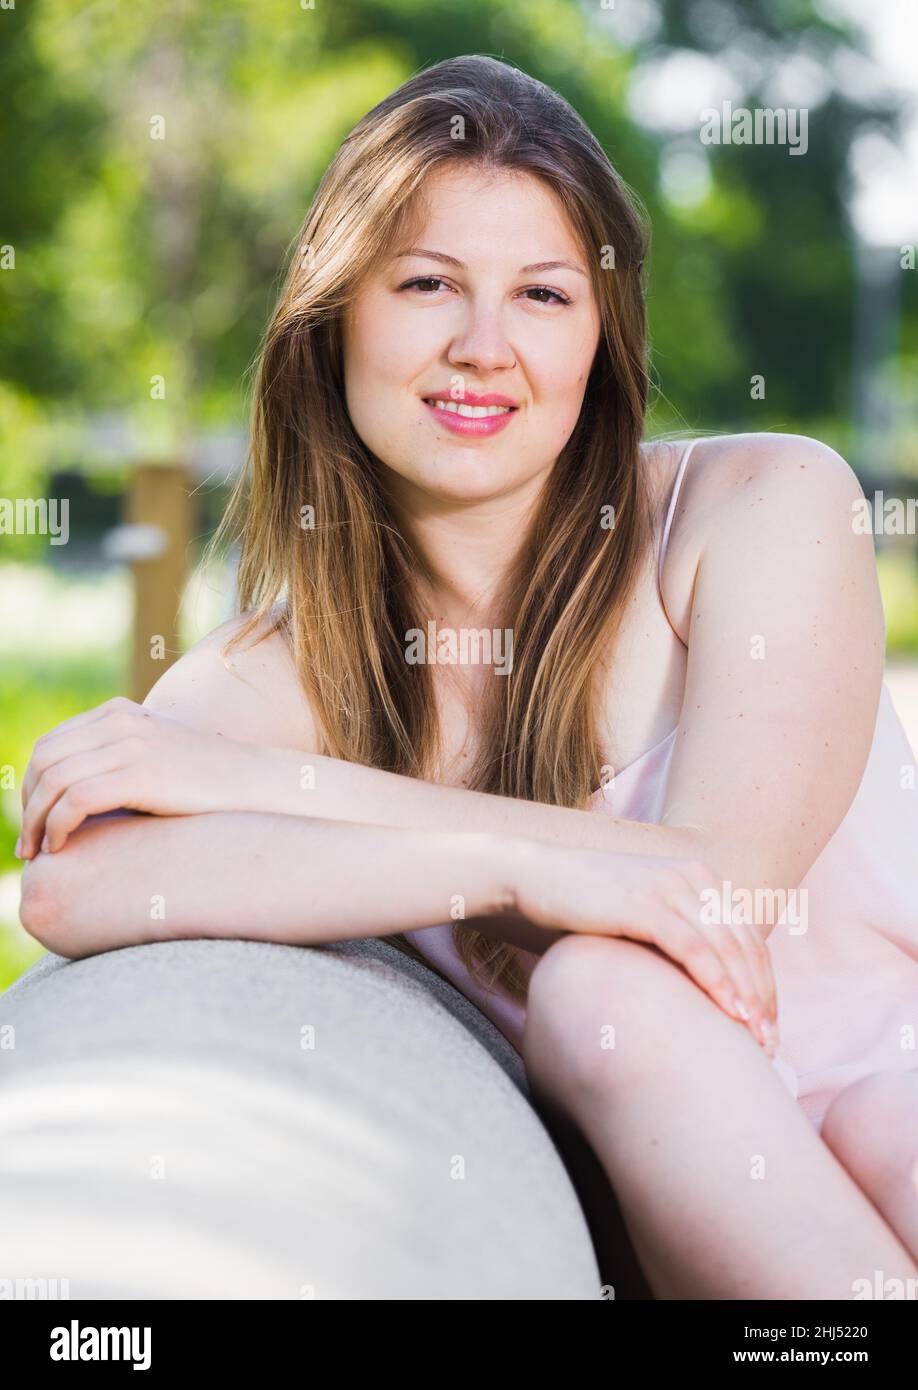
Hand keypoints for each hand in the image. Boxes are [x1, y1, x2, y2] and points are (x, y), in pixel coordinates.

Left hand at [18, 696, 258, 856]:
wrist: (256, 785)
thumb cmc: (211, 784)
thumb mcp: (159, 757)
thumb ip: (123, 759)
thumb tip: (86, 794)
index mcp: (120, 713)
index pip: (51, 744)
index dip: (32, 784)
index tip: (34, 819)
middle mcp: (119, 722)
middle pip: (45, 761)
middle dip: (28, 804)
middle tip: (29, 843)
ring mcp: (129, 746)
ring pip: (53, 782)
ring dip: (36, 822)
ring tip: (39, 853)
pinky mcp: (138, 775)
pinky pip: (75, 800)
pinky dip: (57, 827)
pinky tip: (61, 847)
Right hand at [512, 842, 778, 1053]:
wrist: (535, 878)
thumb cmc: (585, 906)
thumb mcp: (643, 914)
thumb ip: (677, 936)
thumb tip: (704, 988)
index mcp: (699, 879)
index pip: (748, 938)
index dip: (765, 986)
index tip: (769, 1028)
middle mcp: (692, 877)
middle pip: (745, 946)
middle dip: (763, 999)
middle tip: (770, 1043)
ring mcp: (669, 887)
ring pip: (726, 948)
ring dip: (747, 996)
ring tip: (756, 1037)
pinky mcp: (644, 903)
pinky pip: (691, 947)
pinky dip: (715, 982)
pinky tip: (729, 1013)